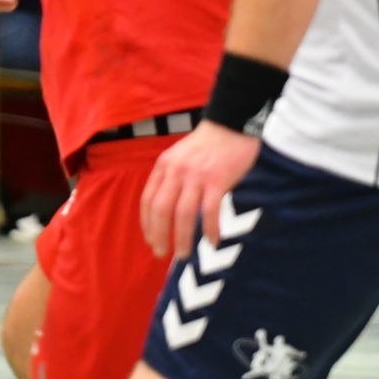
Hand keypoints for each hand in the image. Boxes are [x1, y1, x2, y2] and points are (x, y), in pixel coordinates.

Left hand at [140, 121, 262, 258]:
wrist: (231, 125)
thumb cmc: (206, 145)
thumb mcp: (179, 157)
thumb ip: (172, 178)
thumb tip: (167, 208)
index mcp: (164, 166)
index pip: (148, 200)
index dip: (147, 223)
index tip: (151, 240)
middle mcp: (176, 172)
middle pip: (161, 209)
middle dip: (159, 235)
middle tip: (162, 254)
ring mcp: (196, 176)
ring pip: (183, 214)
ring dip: (182, 237)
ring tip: (183, 254)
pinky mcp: (217, 180)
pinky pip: (210, 211)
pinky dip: (209, 228)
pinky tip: (212, 241)